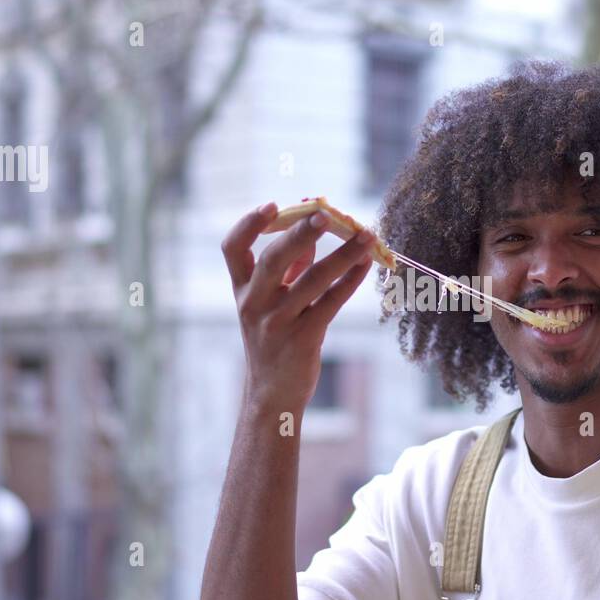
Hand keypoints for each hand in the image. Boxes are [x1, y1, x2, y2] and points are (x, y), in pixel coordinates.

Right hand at [222, 201, 376, 412]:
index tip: (272, 205)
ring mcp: (277, 323)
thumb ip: (288, 270)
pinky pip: (331, 302)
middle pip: (273, 259)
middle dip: (300, 233)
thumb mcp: (269, 304)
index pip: (232, 249)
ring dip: (343, 254)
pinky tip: (366, 264)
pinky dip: (350, 280)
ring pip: (313, 280)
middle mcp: (254, 304)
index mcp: (242, 290)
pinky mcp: (303, 338)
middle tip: (325, 214)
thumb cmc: (273, 341)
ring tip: (366, 236)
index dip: (249, 224)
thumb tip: (311, 233)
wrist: (272, 395)